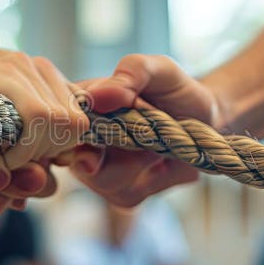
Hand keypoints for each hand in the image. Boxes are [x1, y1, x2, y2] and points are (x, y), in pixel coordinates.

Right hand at [69, 54, 221, 207]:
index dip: (80, 132)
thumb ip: (132, 71)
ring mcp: (97, 172)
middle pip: (79, 160)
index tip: (111, 128)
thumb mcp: (160, 69)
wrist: (206, 120)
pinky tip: (166, 160)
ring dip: (143, 159)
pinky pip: (129, 195)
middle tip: (152, 127)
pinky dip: (157, 178)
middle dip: (122, 146)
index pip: (57, 127)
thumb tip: (98, 95)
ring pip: (106, 180)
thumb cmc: (175, 89)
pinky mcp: (120, 194)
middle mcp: (79, 141)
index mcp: (77, 107)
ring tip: (162, 140)